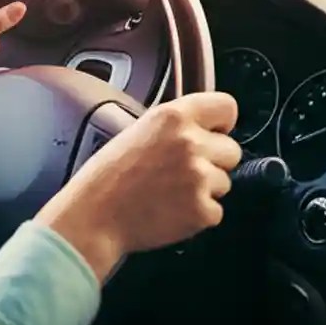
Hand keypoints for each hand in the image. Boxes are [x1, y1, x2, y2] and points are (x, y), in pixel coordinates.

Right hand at [34, 92, 242, 281]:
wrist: (93, 217)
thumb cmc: (111, 176)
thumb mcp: (141, 129)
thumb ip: (178, 125)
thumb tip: (210, 127)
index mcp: (174, 117)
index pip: (227, 107)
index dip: (221, 124)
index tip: (212, 135)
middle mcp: (191, 143)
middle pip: (232, 150)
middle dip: (214, 162)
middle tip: (181, 172)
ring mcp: (199, 177)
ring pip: (224, 182)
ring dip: (205, 189)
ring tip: (170, 192)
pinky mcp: (201, 210)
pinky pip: (216, 211)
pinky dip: (198, 215)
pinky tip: (171, 211)